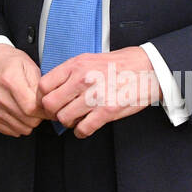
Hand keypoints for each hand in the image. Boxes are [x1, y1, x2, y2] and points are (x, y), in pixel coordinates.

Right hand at [0, 44, 45, 136]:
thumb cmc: (10, 62)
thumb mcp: (29, 66)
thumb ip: (40, 87)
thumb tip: (49, 106)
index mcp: (9, 79)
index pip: (31, 108)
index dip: (45, 111)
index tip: (49, 108)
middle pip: (27, 120)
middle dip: (38, 117)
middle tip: (38, 107)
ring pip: (21, 129)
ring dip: (29, 122)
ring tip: (27, 108)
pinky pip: (10, 131)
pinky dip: (18, 125)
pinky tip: (17, 112)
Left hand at [38, 46, 159, 137]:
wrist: (147, 68)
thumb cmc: (117, 65)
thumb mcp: (88, 59)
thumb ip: (69, 72)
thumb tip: (51, 87)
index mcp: (76, 65)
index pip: (43, 85)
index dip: (43, 96)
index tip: (49, 101)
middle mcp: (82, 79)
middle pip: (50, 104)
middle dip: (53, 111)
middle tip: (61, 112)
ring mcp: (95, 95)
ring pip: (64, 118)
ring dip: (68, 122)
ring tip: (75, 119)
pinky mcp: (108, 110)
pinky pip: (83, 129)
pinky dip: (81, 132)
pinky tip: (85, 127)